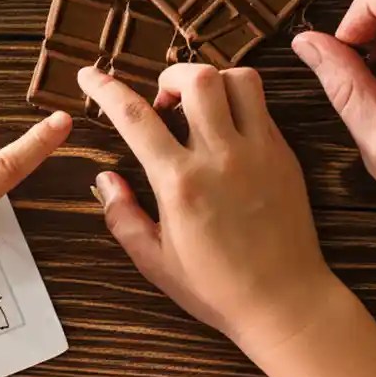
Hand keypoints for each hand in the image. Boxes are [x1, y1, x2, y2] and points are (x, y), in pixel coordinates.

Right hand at [79, 64, 338, 350]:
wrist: (285, 302)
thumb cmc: (216, 287)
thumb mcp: (154, 261)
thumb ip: (123, 215)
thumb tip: (105, 178)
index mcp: (181, 183)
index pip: (135, 116)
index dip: (106, 87)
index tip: (90, 74)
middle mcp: (221, 157)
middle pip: (198, 77)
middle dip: (171, 76)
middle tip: (162, 103)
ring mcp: (259, 152)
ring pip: (240, 79)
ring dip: (212, 81)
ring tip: (198, 108)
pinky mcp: (284, 155)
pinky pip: (262, 106)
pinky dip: (238, 103)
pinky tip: (224, 131)